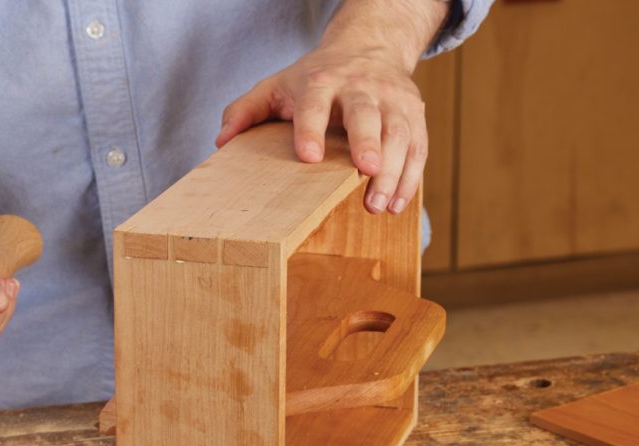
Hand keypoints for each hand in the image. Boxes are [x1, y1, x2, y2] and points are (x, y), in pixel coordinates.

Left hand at [216, 0, 447, 215]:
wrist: (368, 47)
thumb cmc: (316, 78)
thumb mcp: (276, 86)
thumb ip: (245, 111)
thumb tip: (220, 142)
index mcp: (321, 81)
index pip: (315, 103)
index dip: (312, 128)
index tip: (309, 156)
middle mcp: (360, 87)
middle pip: (367, 113)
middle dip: (368, 142)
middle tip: (367, 171)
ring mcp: (391, 99)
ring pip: (399, 132)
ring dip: (393, 170)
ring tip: (379, 205)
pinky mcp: (413, 113)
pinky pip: (418, 146)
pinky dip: (410, 176)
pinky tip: (396, 203)